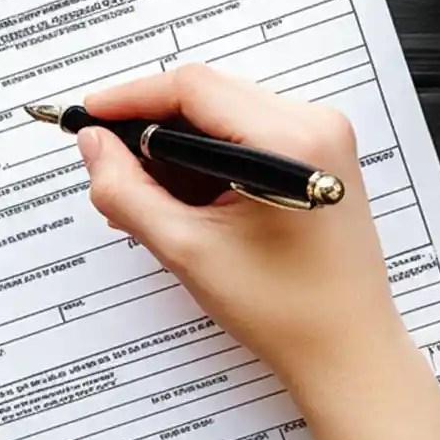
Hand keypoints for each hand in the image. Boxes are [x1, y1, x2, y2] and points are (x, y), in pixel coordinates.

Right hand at [78, 65, 439, 439]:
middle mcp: (314, 125)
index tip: (90, 116)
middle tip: (109, 165)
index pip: (193, 88)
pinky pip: (248, 134)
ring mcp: (323, 138)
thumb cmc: (284, 311)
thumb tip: (93, 144)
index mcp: (289, 141)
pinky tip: (184, 201)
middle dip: (152, 128)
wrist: (348, 351)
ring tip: (144, 199)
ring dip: (178, 147)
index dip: (132, 97)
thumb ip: (127, 191)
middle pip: (209, 95)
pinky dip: (208, 159)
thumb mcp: (187, 249)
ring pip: (224, 114)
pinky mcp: (320, 157)